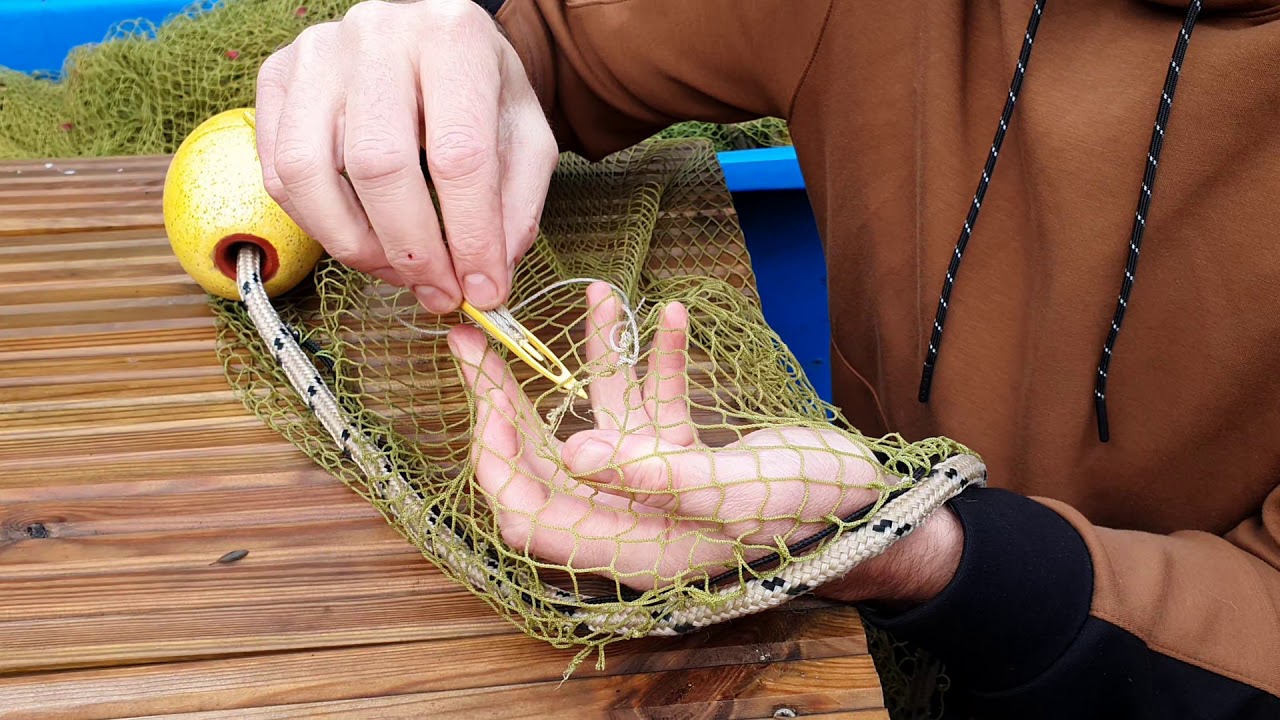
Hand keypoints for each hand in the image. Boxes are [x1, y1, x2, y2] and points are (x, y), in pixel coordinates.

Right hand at [254, 0, 557, 312]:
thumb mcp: (524, 137)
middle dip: (411, 249)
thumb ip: (516, 207)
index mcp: (453, 38)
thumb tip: (485, 279)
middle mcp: (377, 34)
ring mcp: (317, 53)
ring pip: (309, 172)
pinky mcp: (276, 76)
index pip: (459, 155)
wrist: (430, 38)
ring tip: (397, 270)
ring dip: (355, 244)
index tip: (482, 288)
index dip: (470, 235)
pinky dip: (317, 224)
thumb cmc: (479, 90)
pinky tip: (360, 237)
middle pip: (378, 165)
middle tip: (438, 291)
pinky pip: (277, 173)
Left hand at [446, 282, 959, 599]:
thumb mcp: (728, 492)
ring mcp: (655, 483)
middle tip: (475, 334)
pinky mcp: (686, 455)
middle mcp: (630, 517)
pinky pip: (656, 403)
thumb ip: (650, 473)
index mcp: (630, 548)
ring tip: (595, 290)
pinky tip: (673, 314)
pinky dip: (659, 361)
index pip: (529, 516)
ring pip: (599, 419)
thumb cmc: (809, 508)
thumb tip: (571, 451)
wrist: (870, 503)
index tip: (486, 397)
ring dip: (595, 356)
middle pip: (544, 460)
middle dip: (510, 397)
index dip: (498, 461)